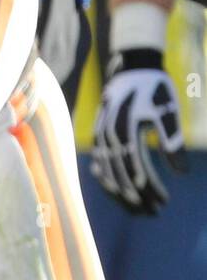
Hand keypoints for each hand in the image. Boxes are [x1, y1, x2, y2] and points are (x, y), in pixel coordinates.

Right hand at [91, 50, 186, 214]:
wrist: (132, 66)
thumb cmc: (154, 89)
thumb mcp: (168, 112)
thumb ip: (173, 142)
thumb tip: (182, 174)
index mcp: (126, 130)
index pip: (136, 169)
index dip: (149, 189)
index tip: (163, 203)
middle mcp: (109, 134)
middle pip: (120, 175)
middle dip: (136, 197)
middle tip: (153, 212)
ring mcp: (100, 134)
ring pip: (106, 172)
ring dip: (120, 192)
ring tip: (136, 208)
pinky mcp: (98, 132)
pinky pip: (99, 161)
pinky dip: (105, 178)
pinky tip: (113, 188)